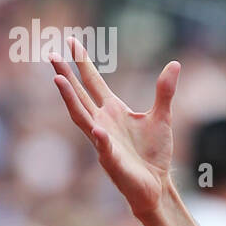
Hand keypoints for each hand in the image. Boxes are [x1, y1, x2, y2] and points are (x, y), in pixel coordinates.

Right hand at [49, 36, 179, 218]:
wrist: (156, 184)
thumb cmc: (154, 153)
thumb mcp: (161, 117)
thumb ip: (164, 91)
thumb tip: (174, 64)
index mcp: (113, 111)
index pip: (93, 82)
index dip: (83, 62)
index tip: (72, 41)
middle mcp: (102, 122)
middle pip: (80, 95)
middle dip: (66, 75)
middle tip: (50, 55)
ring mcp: (103, 141)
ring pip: (81, 118)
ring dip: (70, 100)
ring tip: (59, 80)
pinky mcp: (112, 161)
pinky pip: (104, 148)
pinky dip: (101, 139)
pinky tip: (97, 129)